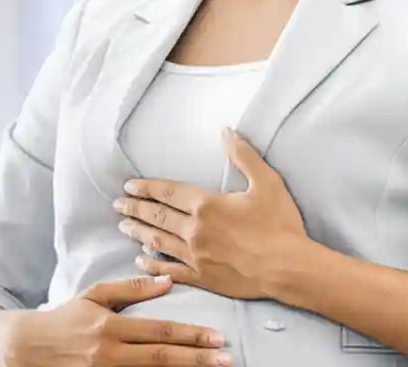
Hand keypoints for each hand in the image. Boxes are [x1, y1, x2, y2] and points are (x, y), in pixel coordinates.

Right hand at [3, 275, 233, 366]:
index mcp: (110, 326)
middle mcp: (109, 353)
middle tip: (227, 358)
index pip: (159, 332)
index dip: (191, 335)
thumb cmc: (66, 318)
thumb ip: (131, 289)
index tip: (218, 337)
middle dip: (197, 359)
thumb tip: (167, 280)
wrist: (30, 348)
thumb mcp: (94, 296)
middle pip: (161, 358)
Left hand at [111, 125, 310, 299]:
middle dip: (136, 209)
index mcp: (206, 205)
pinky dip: (153, 264)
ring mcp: (196, 256)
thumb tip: (225, 130)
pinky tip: (142, 259)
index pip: (167, 193)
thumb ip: (243, 155)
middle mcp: (195, 230)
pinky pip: (170, 270)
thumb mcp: (266, 182)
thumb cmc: (280, 224)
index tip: (129, 186)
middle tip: (118, 205)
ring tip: (124, 227)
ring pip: (159, 242)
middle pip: (158, 216)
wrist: (289, 268)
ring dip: (139, 232)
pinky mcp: (203, 278)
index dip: (147, 188)